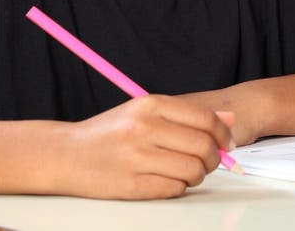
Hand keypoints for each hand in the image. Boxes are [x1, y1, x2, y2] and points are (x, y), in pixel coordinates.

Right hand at [55, 94, 235, 198]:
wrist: (65, 155)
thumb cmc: (110, 133)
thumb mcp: (146, 112)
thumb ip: (188, 115)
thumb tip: (229, 119)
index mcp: (150, 105)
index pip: (206, 119)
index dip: (224, 134)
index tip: (227, 144)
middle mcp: (144, 128)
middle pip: (203, 146)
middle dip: (214, 158)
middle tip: (208, 162)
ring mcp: (136, 157)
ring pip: (193, 170)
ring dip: (198, 175)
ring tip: (187, 173)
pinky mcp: (130, 184)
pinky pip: (175, 189)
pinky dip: (179, 188)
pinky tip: (169, 181)